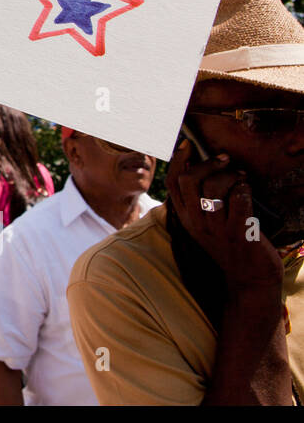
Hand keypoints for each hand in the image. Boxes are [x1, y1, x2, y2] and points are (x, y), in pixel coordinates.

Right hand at [167, 140, 282, 292]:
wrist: (249, 279)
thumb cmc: (229, 245)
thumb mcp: (205, 224)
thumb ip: (198, 200)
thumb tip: (196, 164)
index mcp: (186, 217)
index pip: (172, 182)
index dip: (179, 159)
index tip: (188, 144)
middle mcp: (197, 222)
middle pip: (189, 180)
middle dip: (208, 163)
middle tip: (224, 159)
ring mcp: (216, 229)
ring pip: (214, 188)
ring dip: (230, 176)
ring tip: (240, 178)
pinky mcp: (239, 233)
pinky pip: (239, 201)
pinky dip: (244, 189)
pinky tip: (247, 191)